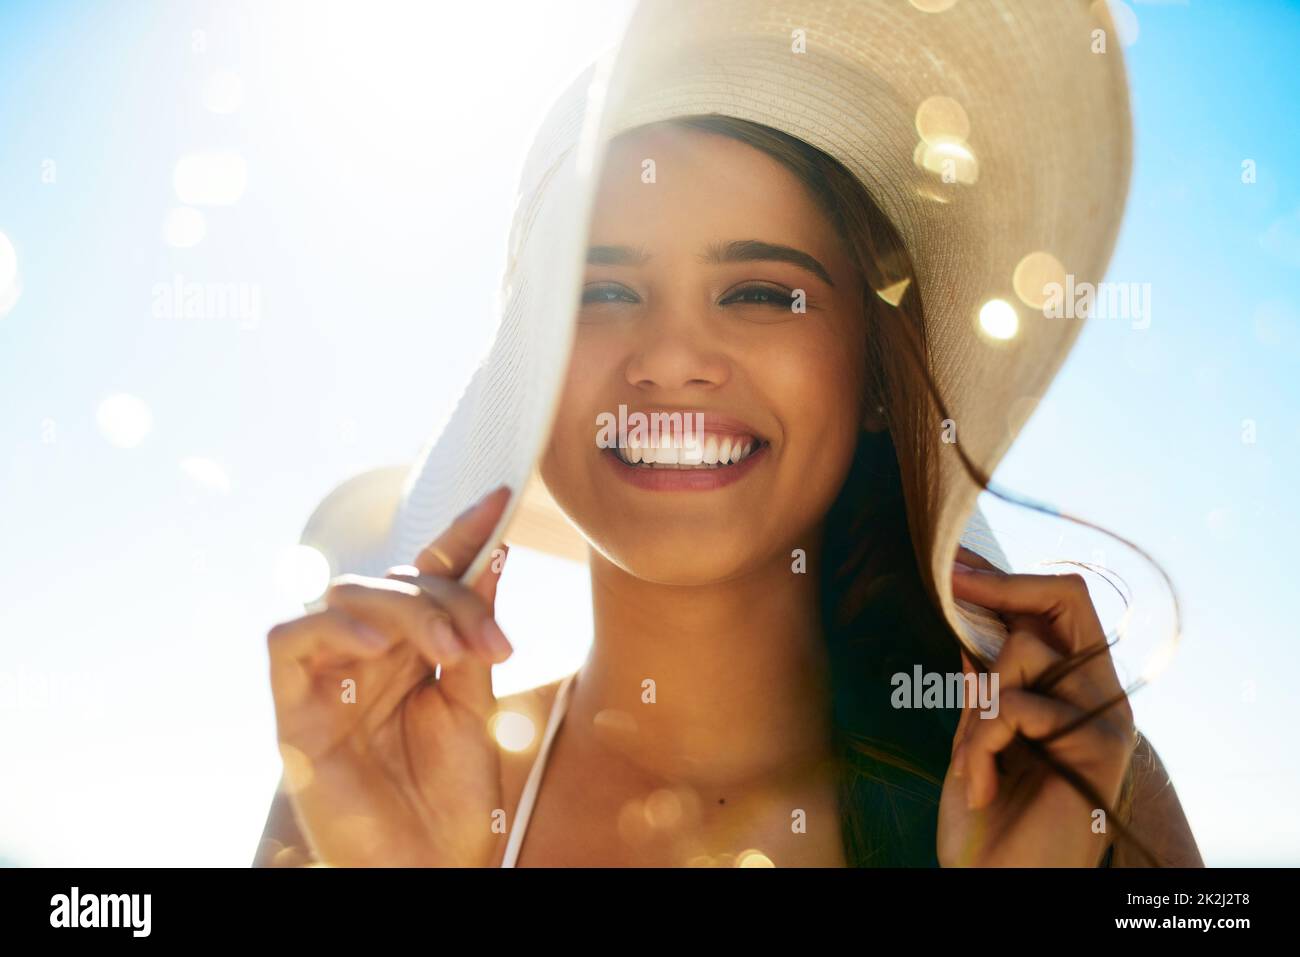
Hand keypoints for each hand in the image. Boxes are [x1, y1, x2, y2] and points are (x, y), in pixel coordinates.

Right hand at [266, 485, 513, 866]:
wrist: (428, 868)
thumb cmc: (452, 800)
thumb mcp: (475, 703)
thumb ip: (472, 632)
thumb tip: (493, 558)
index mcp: (416, 653)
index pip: (432, 576)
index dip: (462, 534)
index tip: (501, 498)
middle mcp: (371, 657)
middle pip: (397, 581)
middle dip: (449, 597)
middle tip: (491, 642)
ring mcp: (330, 679)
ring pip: (347, 597)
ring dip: (406, 610)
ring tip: (453, 653)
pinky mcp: (292, 709)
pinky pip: (289, 641)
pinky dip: (331, 627)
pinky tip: (378, 647)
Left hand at [936, 549, 1136, 866]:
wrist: (1000, 885)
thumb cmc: (986, 823)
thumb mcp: (974, 740)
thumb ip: (983, 688)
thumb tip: (967, 627)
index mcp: (1071, 691)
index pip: (1056, 607)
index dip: (1006, 579)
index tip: (953, 563)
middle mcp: (1099, 696)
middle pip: (1068, 598)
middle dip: (1004, 585)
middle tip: (952, 582)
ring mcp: (1104, 719)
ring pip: (1024, 650)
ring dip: (976, 704)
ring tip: (970, 761)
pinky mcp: (1098, 749)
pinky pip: (1017, 707)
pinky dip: (980, 744)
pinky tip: (979, 786)